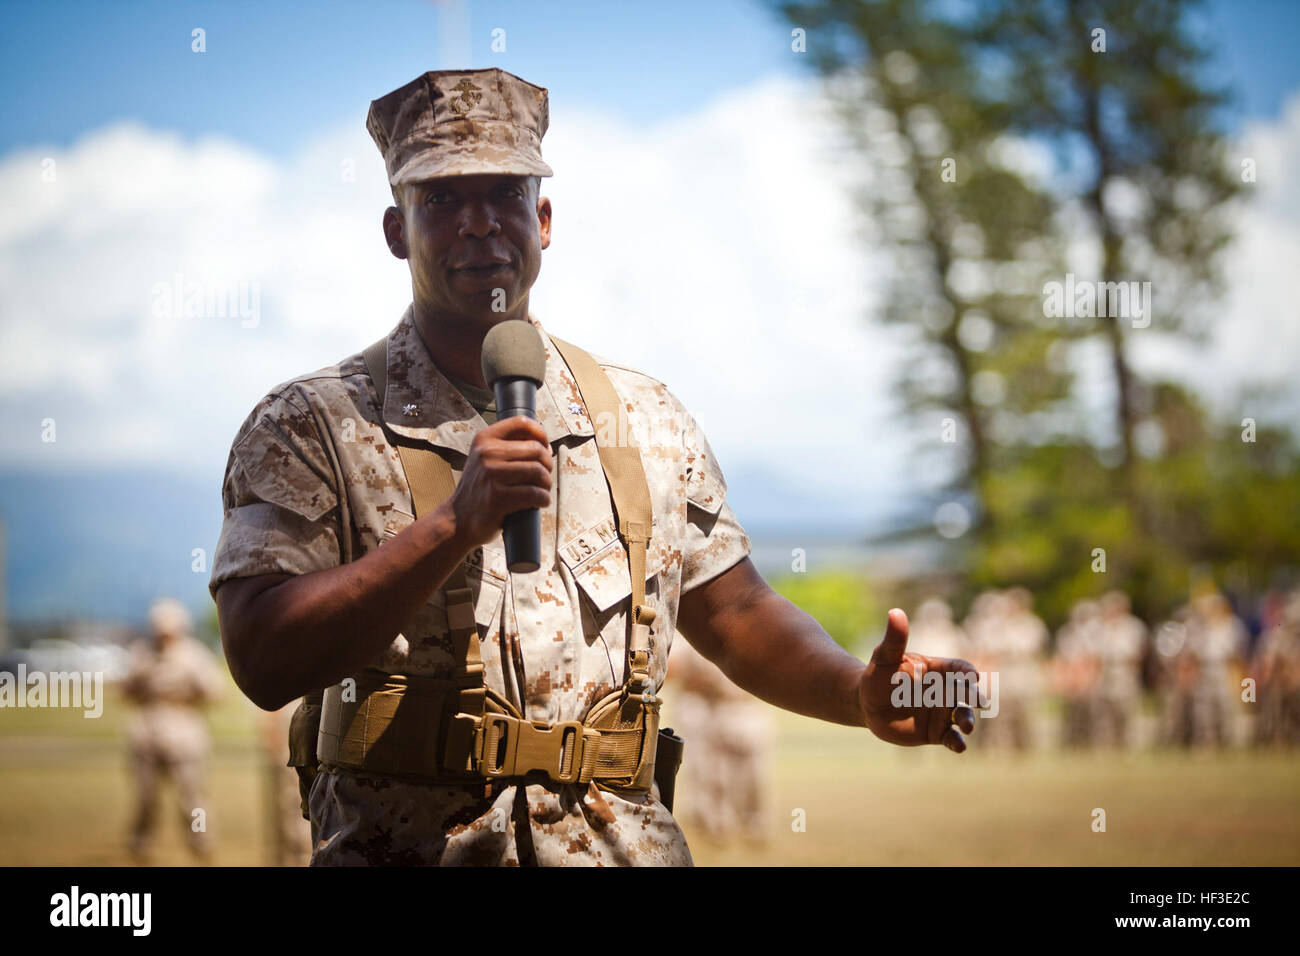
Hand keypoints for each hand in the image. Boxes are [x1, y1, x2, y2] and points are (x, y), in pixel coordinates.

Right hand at [445, 415, 552, 547]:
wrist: (458, 518)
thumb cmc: (480, 489)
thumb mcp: (485, 459)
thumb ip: (508, 447)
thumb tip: (545, 446)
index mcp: (484, 439)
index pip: (522, 422)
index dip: (541, 434)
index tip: (545, 448)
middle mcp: (486, 453)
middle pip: (536, 449)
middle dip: (547, 465)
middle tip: (544, 477)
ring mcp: (491, 475)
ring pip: (538, 471)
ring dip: (546, 484)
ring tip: (542, 490)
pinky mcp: (497, 498)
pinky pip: (534, 494)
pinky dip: (543, 499)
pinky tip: (540, 502)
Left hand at [858, 608, 982, 752]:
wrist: (868, 705)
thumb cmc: (879, 676)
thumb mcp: (885, 657)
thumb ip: (895, 639)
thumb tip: (895, 612)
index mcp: (937, 670)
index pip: (958, 668)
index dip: (966, 671)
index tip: (971, 677)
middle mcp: (944, 691)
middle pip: (966, 693)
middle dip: (974, 696)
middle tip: (980, 701)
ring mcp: (942, 712)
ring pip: (962, 716)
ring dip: (968, 720)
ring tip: (966, 726)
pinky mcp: (936, 732)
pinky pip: (951, 738)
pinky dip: (957, 742)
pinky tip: (959, 746)